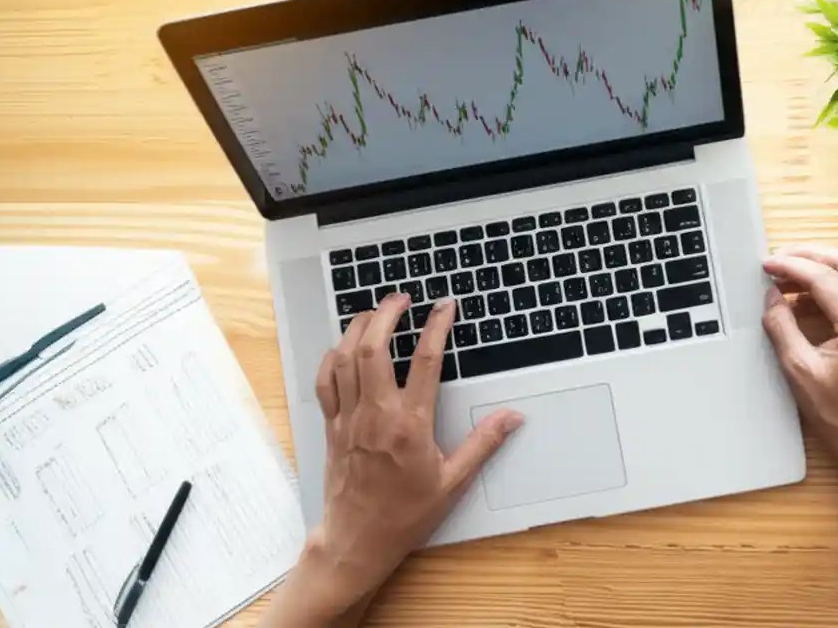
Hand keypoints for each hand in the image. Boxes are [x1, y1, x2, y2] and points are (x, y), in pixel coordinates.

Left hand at [306, 293, 522, 612]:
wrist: (357, 540)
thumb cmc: (405, 514)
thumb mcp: (453, 482)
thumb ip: (483, 443)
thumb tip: (512, 417)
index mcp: (410, 425)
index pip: (425, 361)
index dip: (437, 326)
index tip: (445, 306)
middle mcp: (376, 415)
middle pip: (374, 348)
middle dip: (387, 314)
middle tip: (402, 297)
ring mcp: (349, 419)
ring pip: (345, 358)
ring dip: (359, 328)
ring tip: (375, 312)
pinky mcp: (332, 427)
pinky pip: (326, 382)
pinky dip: (332, 357)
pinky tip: (342, 347)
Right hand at [760, 245, 837, 463]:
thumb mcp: (800, 370)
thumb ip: (782, 327)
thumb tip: (772, 297)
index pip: (824, 277)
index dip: (791, 266)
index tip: (766, 264)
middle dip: (808, 256)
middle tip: (777, 260)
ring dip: (821, 270)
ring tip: (786, 280)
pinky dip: (832, 289)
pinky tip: (806, 301)